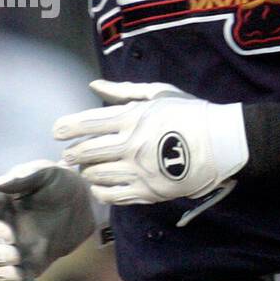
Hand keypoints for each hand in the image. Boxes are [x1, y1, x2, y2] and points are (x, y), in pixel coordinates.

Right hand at [0, 160, 96, 280]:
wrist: (87, 200)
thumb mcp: (47, 172)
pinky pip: (19, 278)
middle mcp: (2, 227)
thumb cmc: (63, 180)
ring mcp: (16, 246)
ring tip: (18, 274)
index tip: (8, 235)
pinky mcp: (32, 262)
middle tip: (15, 255)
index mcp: (0, 205)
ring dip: (2, 273)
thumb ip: (24, 177)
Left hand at [53, 79, 248, 205]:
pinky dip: (101, 191)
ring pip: (97, 175)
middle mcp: (132, 146)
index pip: (88, 123)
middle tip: (67, 154)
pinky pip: (114, 196)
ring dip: (87, 171)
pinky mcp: (149, 191)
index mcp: (133, 118)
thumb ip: (123, 91)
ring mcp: (140, 171)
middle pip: (88, 152)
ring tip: (86, 168)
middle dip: (72, 153)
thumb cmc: (191, 113)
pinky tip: (99, 185)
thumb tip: (94, 85)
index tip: (56, 131)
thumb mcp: (158, 93)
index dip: (67, 127)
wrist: (222, 143)